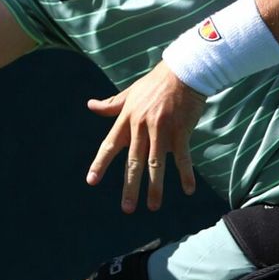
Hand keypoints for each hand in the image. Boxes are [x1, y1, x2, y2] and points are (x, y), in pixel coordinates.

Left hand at [85, 62, 206, 212]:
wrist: (183, 71)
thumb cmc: (156, 83)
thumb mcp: (130, 93)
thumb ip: (111, 105)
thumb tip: (90, 105)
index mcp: (127, 119)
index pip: (110, 145)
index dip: (100, 164)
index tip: (91, 181)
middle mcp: (141, 126)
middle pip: (133, 161)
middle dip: (130, 187)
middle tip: (127, 208)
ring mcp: (161, 129)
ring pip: (155, 163)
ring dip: (155, 187)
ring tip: (153, 206)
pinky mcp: (181, 130)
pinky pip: (183, 156)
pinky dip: (185, 174)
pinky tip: (188, 190)